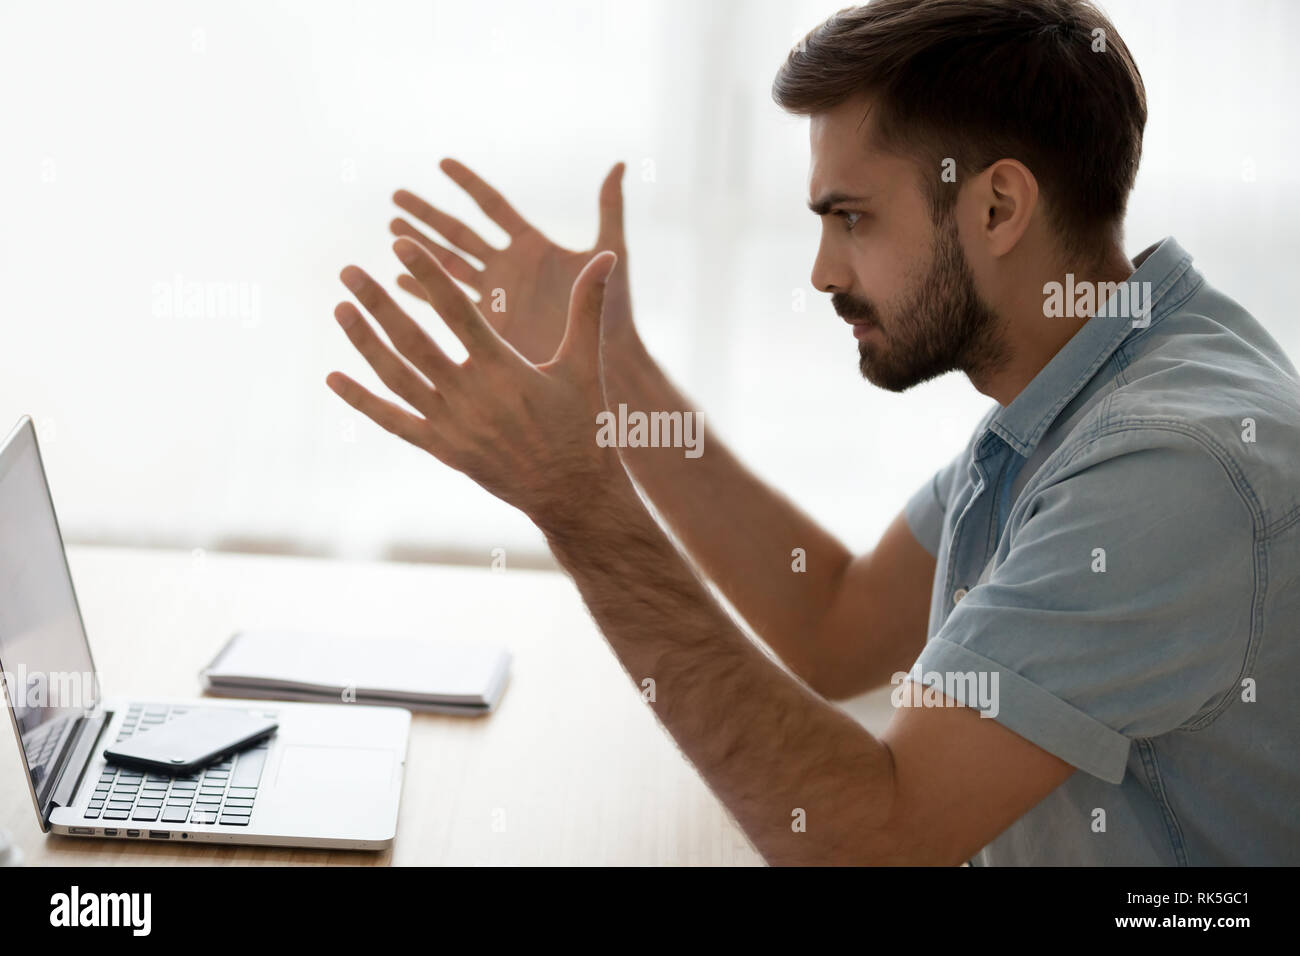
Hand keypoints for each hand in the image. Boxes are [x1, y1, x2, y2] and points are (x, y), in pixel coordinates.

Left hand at [326, 238, 630, 532]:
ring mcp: (452, 426)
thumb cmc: (583, 426)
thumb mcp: (585, 365)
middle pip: (412, 342)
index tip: (401, 245)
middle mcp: (472, 396)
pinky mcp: (442, 450)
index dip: (428, 277)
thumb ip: (587, 307)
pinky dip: (362, 401)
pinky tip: (334, 378)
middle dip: (377, 303)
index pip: (457, 313)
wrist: (574, 495)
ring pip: (396, 377)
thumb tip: (607, 257)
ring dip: (364, 342)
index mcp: (505, 369)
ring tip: (341, 309)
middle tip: (348, 270)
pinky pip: (393, 422)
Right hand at [389, 159, 636, 365]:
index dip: (468, 184)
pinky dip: (424, 293)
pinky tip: (399, 281)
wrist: (608, 362)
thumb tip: (621, 165)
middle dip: (428, 215)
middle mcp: (510, 267)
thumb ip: (610, 209)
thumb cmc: (616, 312)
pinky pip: (450, 304)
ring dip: (420, 248)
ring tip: (392, 229)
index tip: (441, 163)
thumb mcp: (612, 254)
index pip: (493, 206)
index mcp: (533, 246)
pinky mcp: (489, 327)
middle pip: (460, 233)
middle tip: (395, 197)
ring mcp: (497, 296)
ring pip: (448, 265)